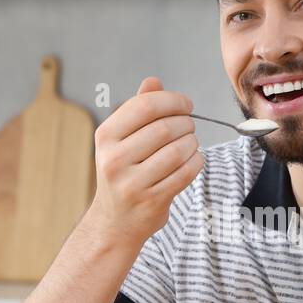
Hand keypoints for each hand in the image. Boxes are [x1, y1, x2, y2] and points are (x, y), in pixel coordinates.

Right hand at [85, 76, 203, 244]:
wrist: (115, 222)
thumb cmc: (123, 173)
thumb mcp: (120, 140)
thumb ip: (137, 109)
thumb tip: (153, 81)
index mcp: (105, 136)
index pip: (145, 106)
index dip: (173, 100)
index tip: (186, 105)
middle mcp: (114, 159)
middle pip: (165, 127)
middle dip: (186, 123)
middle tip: (190, 127)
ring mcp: (132, 182)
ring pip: (178, 150)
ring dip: (193, 143)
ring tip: (191, 143)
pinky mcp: (152, 200)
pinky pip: (185, 173)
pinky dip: (196, 162)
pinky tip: (193, 159)